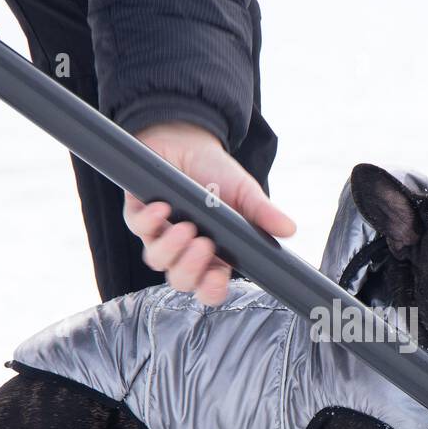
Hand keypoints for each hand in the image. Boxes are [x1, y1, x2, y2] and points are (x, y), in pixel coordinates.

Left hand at [128, 121, 294, 305]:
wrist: (188, 139)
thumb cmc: (216, 172)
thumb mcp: (245, 192)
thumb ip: (263, 213)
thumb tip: (289, 229)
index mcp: (214, 253)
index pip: (209, 286)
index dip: (211, 290)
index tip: (218, 278)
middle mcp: (184, 250)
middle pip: (181, 280)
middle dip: (190, 269)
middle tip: (205, 244)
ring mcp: (160, 234)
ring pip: (156, 260)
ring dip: (171, 248)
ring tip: (187, 226)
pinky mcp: (138, 215)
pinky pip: (138, 228)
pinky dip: (150, 220)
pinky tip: (163, 206)